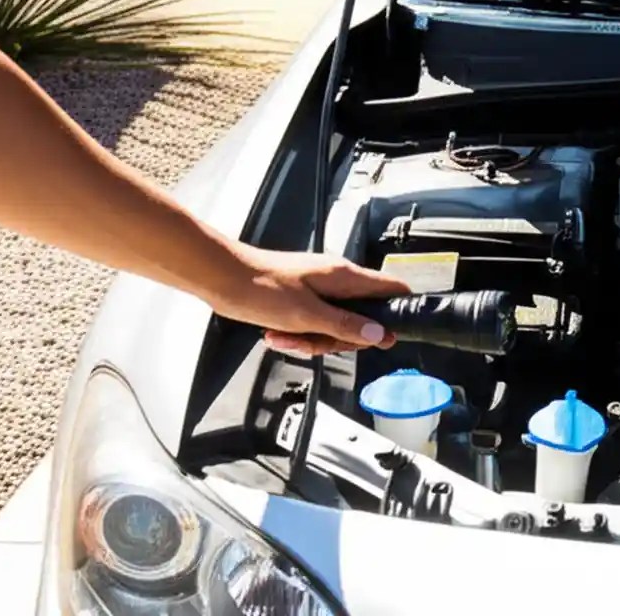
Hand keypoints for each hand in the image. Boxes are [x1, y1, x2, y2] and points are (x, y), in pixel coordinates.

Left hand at [210, 245, 411, 355]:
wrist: (222, 278)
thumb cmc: (263, 291)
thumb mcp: (308, 316)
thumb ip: (347, 325)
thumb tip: (381, 335)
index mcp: (346, 277)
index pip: (392, 288)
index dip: (397, 313)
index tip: (383, 339)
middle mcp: (338, 281)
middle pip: (362, 318)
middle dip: (338, 338)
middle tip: (314, 341)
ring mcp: (320, 290)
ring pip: (335, 325)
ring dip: (311, 339)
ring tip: (285, 338)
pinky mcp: (302, 299)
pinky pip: (314, 324)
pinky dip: (298, 334)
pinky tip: (277, 336)